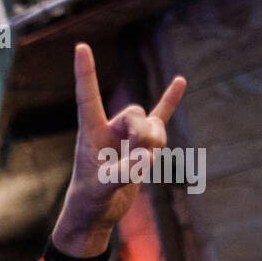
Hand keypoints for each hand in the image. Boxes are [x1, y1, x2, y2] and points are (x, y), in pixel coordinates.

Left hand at [55, 43, 185, 254]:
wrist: (96, 214)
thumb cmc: (89, 201)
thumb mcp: (102, 189)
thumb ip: (123, 172)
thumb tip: (146, 157)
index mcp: (90, 132)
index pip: (88, 97)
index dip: (85, 73)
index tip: (80, 47)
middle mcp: (108, 128)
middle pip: (135, 114)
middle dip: (143, 134)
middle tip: (140, 158)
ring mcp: (126, 135)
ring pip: (151, 124)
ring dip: (154, 143)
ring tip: (144, 163)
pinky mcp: (141, 145)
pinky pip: (159, 117)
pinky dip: (169, 101)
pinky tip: (181, 81)